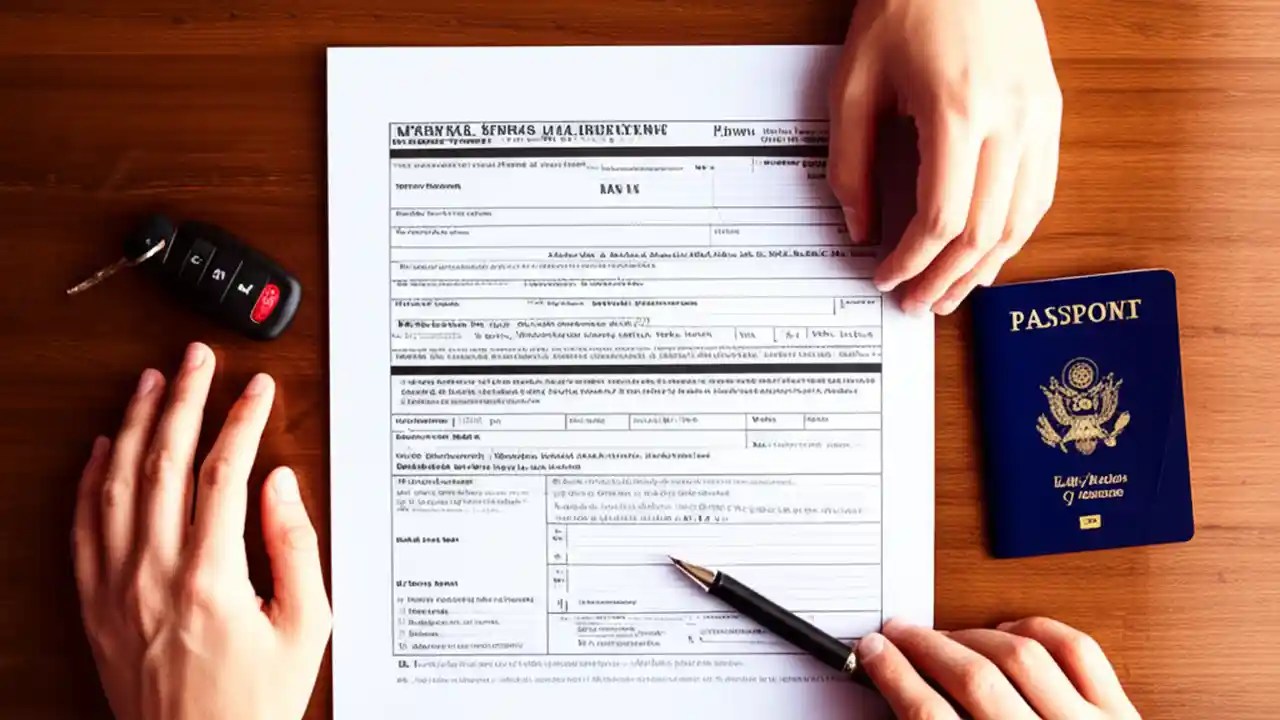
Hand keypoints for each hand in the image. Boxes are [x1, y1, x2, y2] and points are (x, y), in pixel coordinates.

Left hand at [72, 342, 330, 719]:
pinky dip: (90, 480)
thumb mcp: (305, 628)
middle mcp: (153, 574)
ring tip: (150, 382)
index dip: (242, 420)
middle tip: (197, 358)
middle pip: (164, 463)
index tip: (257, 388)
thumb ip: (296, 548)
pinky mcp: (94, 603)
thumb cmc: (253, 701)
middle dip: (183, 400)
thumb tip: (281, 486)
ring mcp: (115, 587)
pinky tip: (103, 447)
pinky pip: (83, 527)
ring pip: (116, 484)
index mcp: (211, 578)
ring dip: (133, 425)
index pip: (224, 473)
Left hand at [829, 0, 1062, 314]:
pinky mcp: (1053, 111)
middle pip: (984, 231)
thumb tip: (859, 226)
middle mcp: (1012, 119)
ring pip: (1022, 220)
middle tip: (916, 304)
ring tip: (951, 293)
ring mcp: (1042, 116)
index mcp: (959, 110)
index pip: (941, 218)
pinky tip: (987, 254)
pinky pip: (1041, 191)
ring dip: (984, 268)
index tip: (884, 277)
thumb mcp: (856, 83)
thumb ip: (851, 162)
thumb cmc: (907, 5)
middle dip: (945, 278)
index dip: (910, 261)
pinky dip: (1015, 232)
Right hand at [855, 618, 1139, 718]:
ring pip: (1021, 655)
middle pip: (972, 679)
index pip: (931, 717)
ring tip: (947, 635)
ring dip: (972, 635)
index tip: (875, 653)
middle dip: (924, 646)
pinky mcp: (1121, 717)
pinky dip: (1038, 630)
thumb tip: (901, 696)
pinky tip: (1010, 634)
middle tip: (898, 634)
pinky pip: (1077, 650)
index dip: (894, 676)